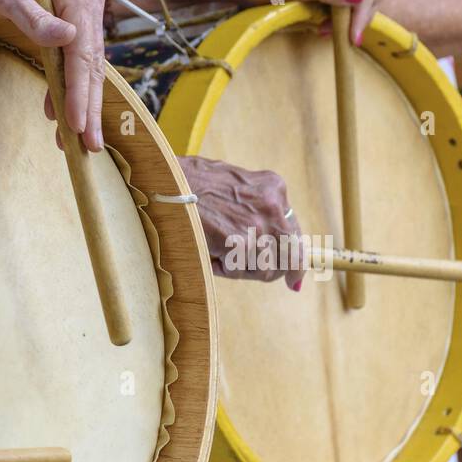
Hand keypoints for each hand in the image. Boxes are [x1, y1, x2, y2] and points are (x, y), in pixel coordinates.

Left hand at [0, 0, 108, 152]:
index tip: (77, 123)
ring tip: (79, 140)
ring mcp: (81, 10)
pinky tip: (58, 112)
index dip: (80, 90)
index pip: (82, 50)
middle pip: (91, 62)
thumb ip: (32, 16)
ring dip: (82, 103)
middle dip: (89, 106)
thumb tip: (66, 39)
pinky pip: (76, 59)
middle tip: (90, 145)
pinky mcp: (72, 20)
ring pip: (88, 65)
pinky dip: (68, 87)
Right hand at [177, 155, 303, 290]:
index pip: (296, 234)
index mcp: (274, 188)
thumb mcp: (235, 184)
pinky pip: (238, 271)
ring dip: (241, 267)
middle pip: (288, 258)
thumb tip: (272, 247)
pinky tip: (208, 248)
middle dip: (270, 269)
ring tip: (217, 249)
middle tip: (246, 267)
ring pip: (263, 270)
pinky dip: (222, 268)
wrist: (166, 180)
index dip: (295, 262)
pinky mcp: (240, 243)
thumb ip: (257, 209)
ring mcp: (258, 226)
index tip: (294, 280)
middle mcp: (273, 206)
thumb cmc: (191, 182)